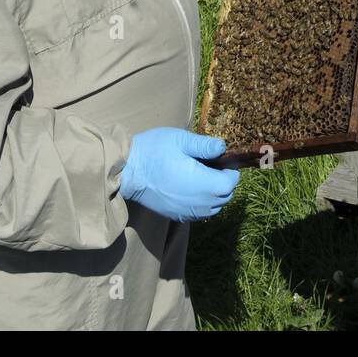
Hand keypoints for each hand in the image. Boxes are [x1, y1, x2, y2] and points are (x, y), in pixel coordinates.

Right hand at [120, 128, 239, 221]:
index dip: (230, 171)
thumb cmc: (153, 152)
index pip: (230, 183)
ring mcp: (188, 212)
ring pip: (214, 208)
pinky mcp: (177, 216)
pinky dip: (202, 202)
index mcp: (203, 184)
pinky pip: (199, 213)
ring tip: (202, 176)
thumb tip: (223, 147)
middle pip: (225, 197)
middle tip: (212, 166)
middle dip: (224, 182)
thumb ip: (205, 145)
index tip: (222, 161)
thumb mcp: (180, 140)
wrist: (127, 171)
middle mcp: (199, 203)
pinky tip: (191, 187)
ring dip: (214, 194)